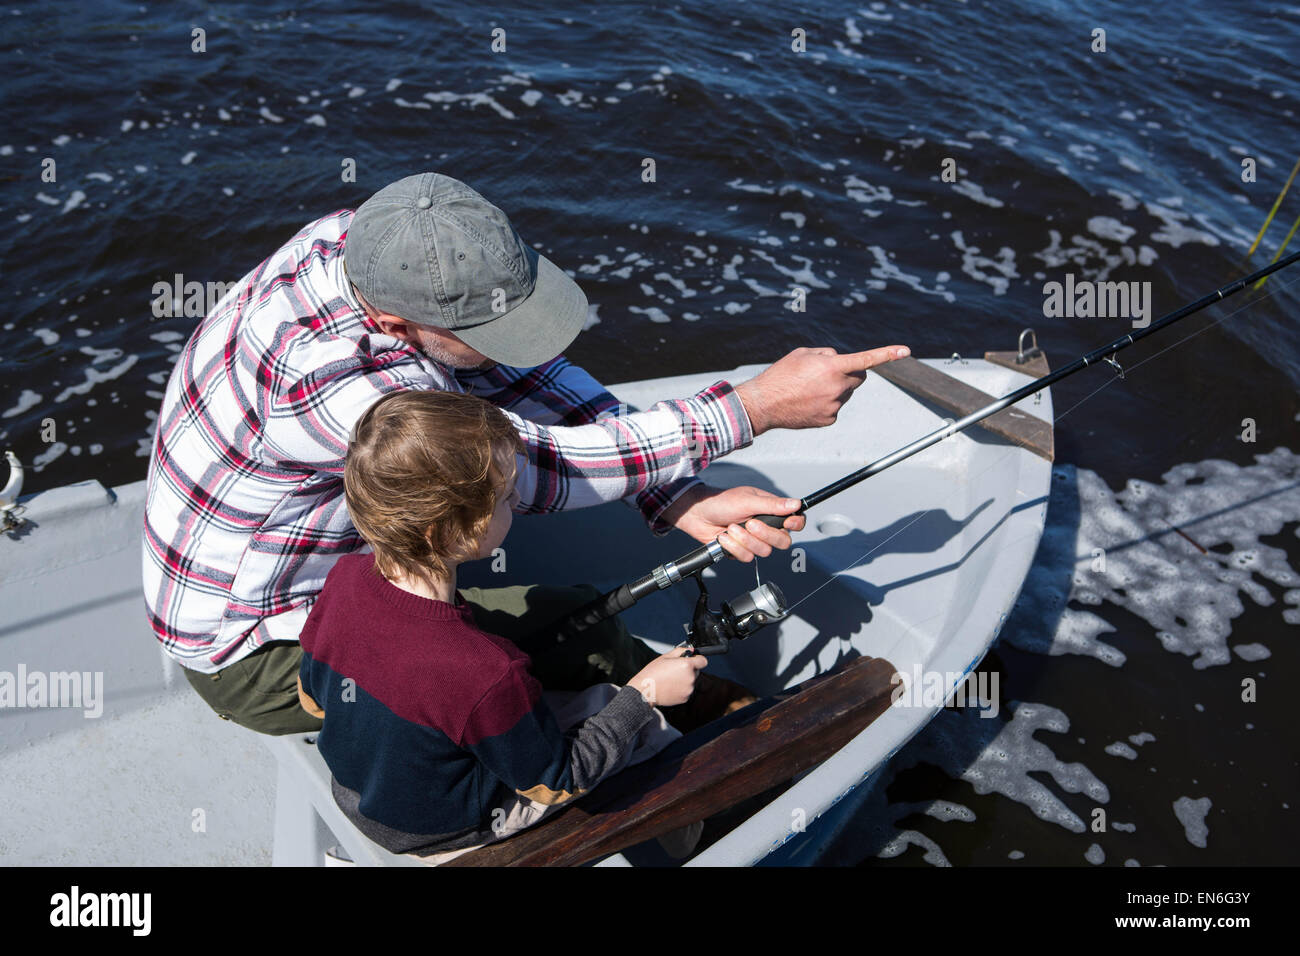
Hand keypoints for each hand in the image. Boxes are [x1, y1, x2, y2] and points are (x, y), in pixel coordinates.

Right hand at [629, 646, 707, 707]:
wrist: (645, 690)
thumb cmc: (653, 673)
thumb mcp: (665, 656)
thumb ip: (680, 651)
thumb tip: (690, 650)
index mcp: (686, 665)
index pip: (703, 661)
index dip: (698, 660)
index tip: (694, 661)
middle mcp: (690, 677)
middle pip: (696, 671)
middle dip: (689, 670)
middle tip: (675, 671)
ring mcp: (688, 688)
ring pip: (691, 681)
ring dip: (685, 680)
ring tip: (671, 680)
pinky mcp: (685, 698)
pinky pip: (687, 690)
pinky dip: (681, 689)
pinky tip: (671, 687)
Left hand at [660, 484, 805, 561]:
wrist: (698, 515)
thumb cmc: (721, 502)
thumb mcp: (748, 500)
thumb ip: (772, 505)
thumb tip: (796, 503)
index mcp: (771, 511)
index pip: (794, 521)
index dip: (795, 524)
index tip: (788, 523)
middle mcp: (765, 527)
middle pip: (782, 541)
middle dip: (765, 535)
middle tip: (750, 524)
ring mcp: (754, 540)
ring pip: (764, 551)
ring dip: (745, 540)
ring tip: (731, 528)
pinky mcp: (741, 551)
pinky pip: (746, 557)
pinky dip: (734, 547)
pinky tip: (724, 537)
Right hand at [734, 345, 910, 433]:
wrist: (764, 404)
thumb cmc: (781, 375)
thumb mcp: (803, 354)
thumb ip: (826, 354)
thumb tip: (838, 360)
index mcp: (831, 366)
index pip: (866, 359)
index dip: (887, 354)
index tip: (906, 351)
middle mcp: (837, 386)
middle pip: (859, 377)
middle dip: (851, 373)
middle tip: (830, 374)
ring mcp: (834, 405)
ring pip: (846, 393)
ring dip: (835, 389)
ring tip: (809, 390)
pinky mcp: (829, 419)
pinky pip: (836, 407)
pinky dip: (826, 403)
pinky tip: (808, 403)